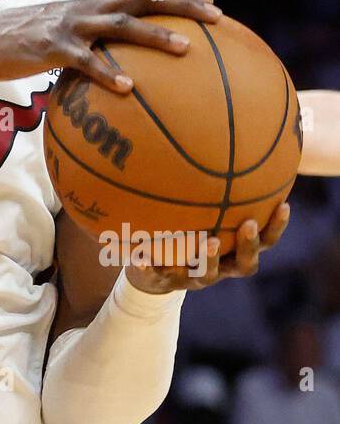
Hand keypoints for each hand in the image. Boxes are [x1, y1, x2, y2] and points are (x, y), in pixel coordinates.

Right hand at [0, 0, 220, 89]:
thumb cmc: (22, 45)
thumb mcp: (61, 39)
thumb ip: (90, 48)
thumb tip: (120, 74)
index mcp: (93, 6)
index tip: (213, 5)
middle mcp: (88, 9)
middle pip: (144, 0)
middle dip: (182, 5)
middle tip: (217, 16)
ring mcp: (71, 26)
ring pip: (122, 26)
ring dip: (155, 35)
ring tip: (186, 49)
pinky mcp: (53, 47)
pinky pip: (86, 61)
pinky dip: (108, 73)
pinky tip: (129, 88)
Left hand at [125, 203, 290, 293]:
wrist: (151, 272)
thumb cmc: (185, 234)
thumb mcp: (201, 213)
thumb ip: (214, 190)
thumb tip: (225, 142)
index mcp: (234, 252)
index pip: (265, 241)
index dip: (277, 227)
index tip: (284, 205)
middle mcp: (221, 268)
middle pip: (246, 265)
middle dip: (249, 245)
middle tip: (248, 223)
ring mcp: (194, 278)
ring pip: (208, 275)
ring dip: (210, 258)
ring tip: (209, 241)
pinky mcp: (165, 281)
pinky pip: (158, 275)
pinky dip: (150, 266)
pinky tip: (140, 256)